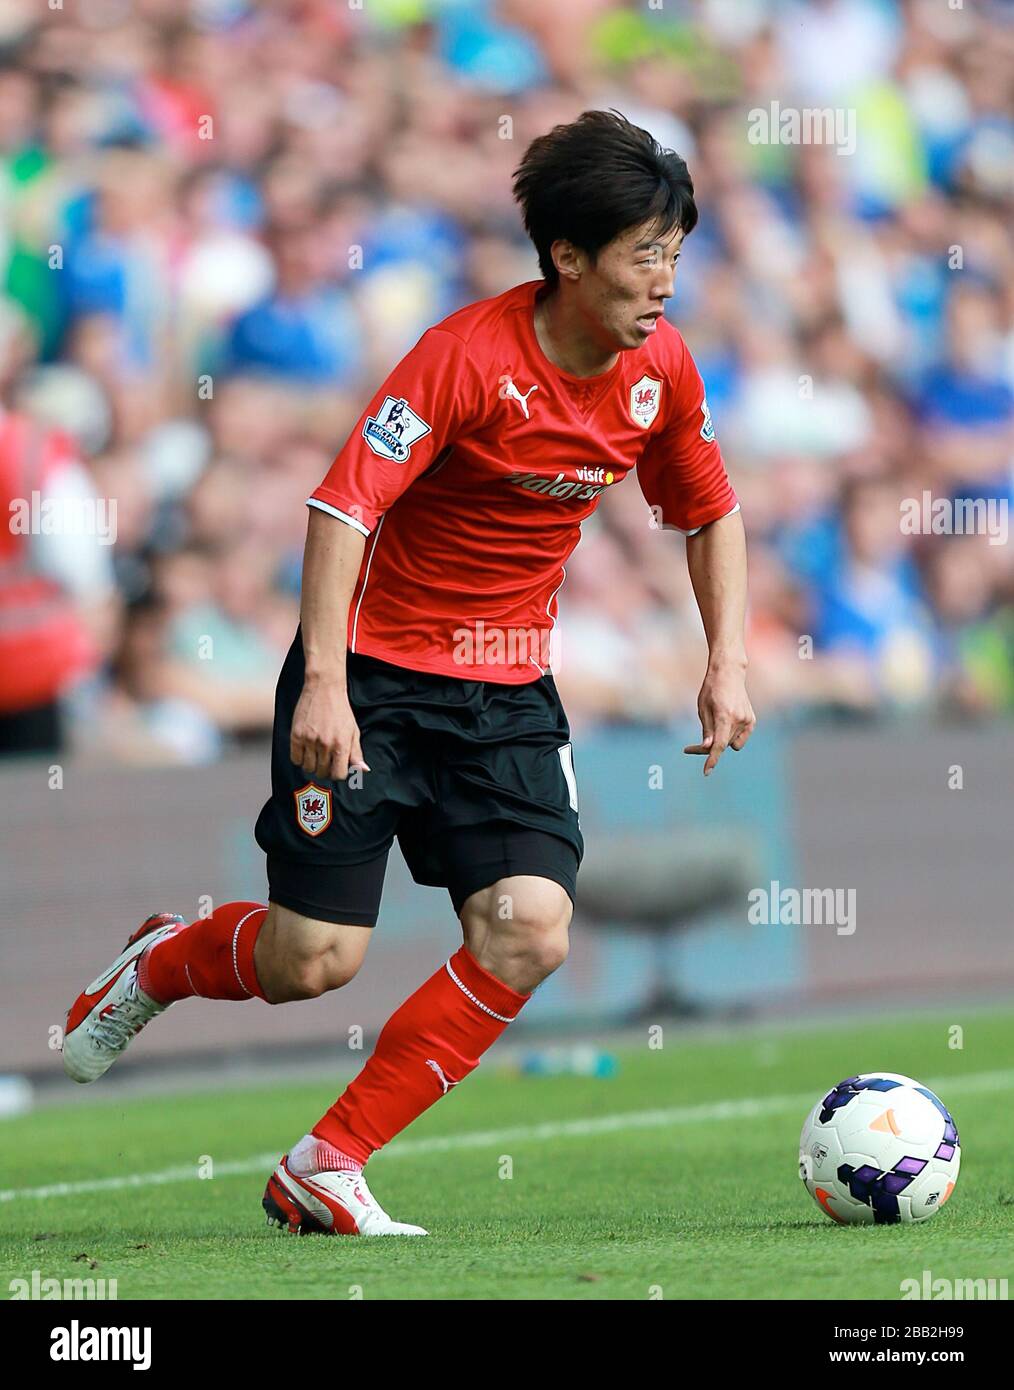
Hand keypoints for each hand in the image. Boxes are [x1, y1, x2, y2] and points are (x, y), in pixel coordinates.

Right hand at [290, 678, 369, 780]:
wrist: (324, 689)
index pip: (338, 775)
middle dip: (325, 770)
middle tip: (325, 759)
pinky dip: (300, 758)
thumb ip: (357, 753)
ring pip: (308, 767)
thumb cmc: (341, 711)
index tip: (336, 766)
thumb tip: (363, 771)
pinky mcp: (296, 735)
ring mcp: (309, 740)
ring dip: (312, 764)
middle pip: (322, 772)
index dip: (338, 773)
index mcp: (341, 744)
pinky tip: (305, 750)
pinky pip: (295, 759)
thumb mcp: (353, 731)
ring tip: (315, 754)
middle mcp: (325, 744)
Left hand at [684, 659, 755, 776]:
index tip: (706, 771)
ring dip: (720, 740)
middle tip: (689, 748)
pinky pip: (739, 739)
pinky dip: (730, 736)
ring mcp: (748, 720)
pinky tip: (726, 722)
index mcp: (725, 715)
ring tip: (713, 723)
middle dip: (707, 748)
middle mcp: (739, 719)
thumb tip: (708, 748)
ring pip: (730, 743)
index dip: (712, 759)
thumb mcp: (702, 709)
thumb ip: (707, 730)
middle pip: (722, 745)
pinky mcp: (752, 721)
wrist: (729, 673)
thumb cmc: (711, 689)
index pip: (719, 744)